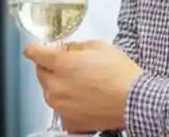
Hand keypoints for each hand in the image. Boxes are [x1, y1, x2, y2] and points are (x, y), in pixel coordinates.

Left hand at [23, 40, 142, 132]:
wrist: (135, 101)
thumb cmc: (120, 73)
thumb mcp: (99, 46)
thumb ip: (77, 46)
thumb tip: (67, 49)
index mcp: (61, 64)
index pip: (35, 54)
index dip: (35, 50)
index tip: (34, 50)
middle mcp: (56, 86)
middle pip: (41, 73)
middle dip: (49, 67)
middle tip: (67, 65)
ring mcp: (61, 106)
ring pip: (50, 92)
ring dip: (58, 86)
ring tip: (80, 84)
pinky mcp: (70, 122)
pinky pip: (62, 110)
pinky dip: (68, 105)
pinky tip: (83, 100)